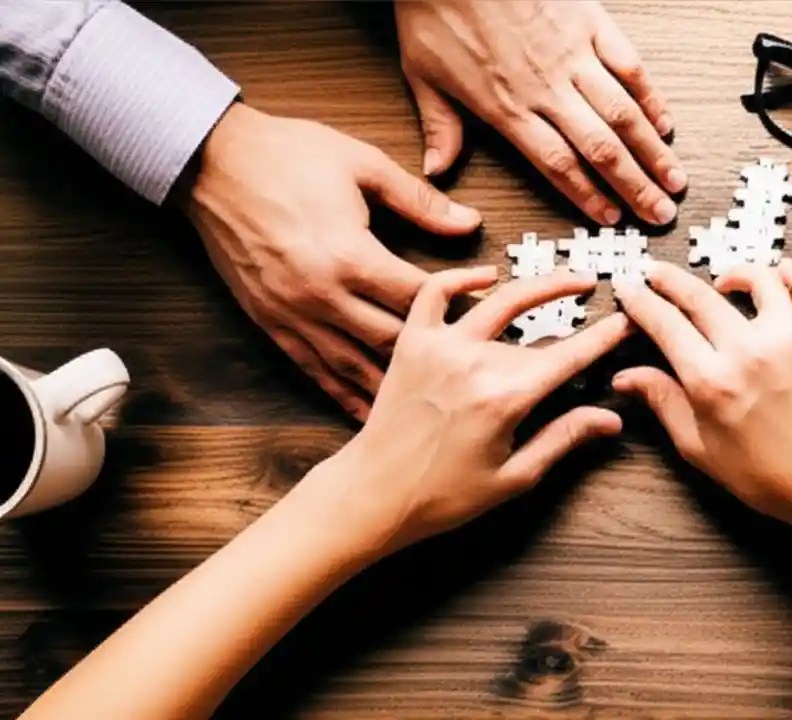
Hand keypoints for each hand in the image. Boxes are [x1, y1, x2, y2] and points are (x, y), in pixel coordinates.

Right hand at [183, 104, 481, 420]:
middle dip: (437, 352)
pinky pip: (315, 371)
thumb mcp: (362, 164)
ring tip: (434, 405)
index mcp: (349, 256)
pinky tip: (370, 412)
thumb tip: (468, 222)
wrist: (210, 162)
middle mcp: (322, 296)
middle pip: (394, 341)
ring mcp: (293, 315)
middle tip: (473, 361)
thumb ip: (419, 201)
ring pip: (356, 367)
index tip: (492, 302)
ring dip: (396, 388)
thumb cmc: (285, 155)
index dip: (462, 301)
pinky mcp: (271, 323)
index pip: (420, 296)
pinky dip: (345, 395)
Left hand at [318, 268, 630, 555]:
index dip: (604, 337)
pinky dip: (462, 278)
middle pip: (539, 333)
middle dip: (575, 321)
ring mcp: (441, 346)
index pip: (571, 355)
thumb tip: (611, 418)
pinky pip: (436, 293)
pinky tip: (488, 275)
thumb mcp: (515, 476)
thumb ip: (565, 438)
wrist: (373, 494)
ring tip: (570, 279)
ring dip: (541, 285)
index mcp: (506, 398)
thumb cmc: (442, 496)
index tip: (626, 322)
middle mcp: (475, 363)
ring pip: (501, 300)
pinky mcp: (412, 342)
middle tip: (601, 308)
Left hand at [395, 0, 684, 225]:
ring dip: (652, 151)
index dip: (588, 196)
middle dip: (634, 187)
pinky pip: (628, 64)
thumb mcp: (422, 71)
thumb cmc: (436, 6)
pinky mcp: (589, 22)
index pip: (557, 164)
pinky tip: (666, 122)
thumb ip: (439, 125)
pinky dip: (651, 95)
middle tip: (661, 213)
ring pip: (622, 113)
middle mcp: (546, 88)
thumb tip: (438, 170)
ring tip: (674, 180)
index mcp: (506, 107)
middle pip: (600, 148)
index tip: (612, 220)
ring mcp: (572, 55)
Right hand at [611, 261, 791, 531]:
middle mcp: (746, 351)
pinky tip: (774, 275)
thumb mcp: (700, 448)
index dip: (640, 302)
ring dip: (729, 272)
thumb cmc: (765, 475)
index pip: (665, 325)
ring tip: (717, 281)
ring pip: (754, 280)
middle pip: (698, 296)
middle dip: (668, 279)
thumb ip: (664, 403)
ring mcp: (784, 338)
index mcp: (712, 382)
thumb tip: (625, 377)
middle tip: (652, 272)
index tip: (626, 288)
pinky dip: (789, 272)